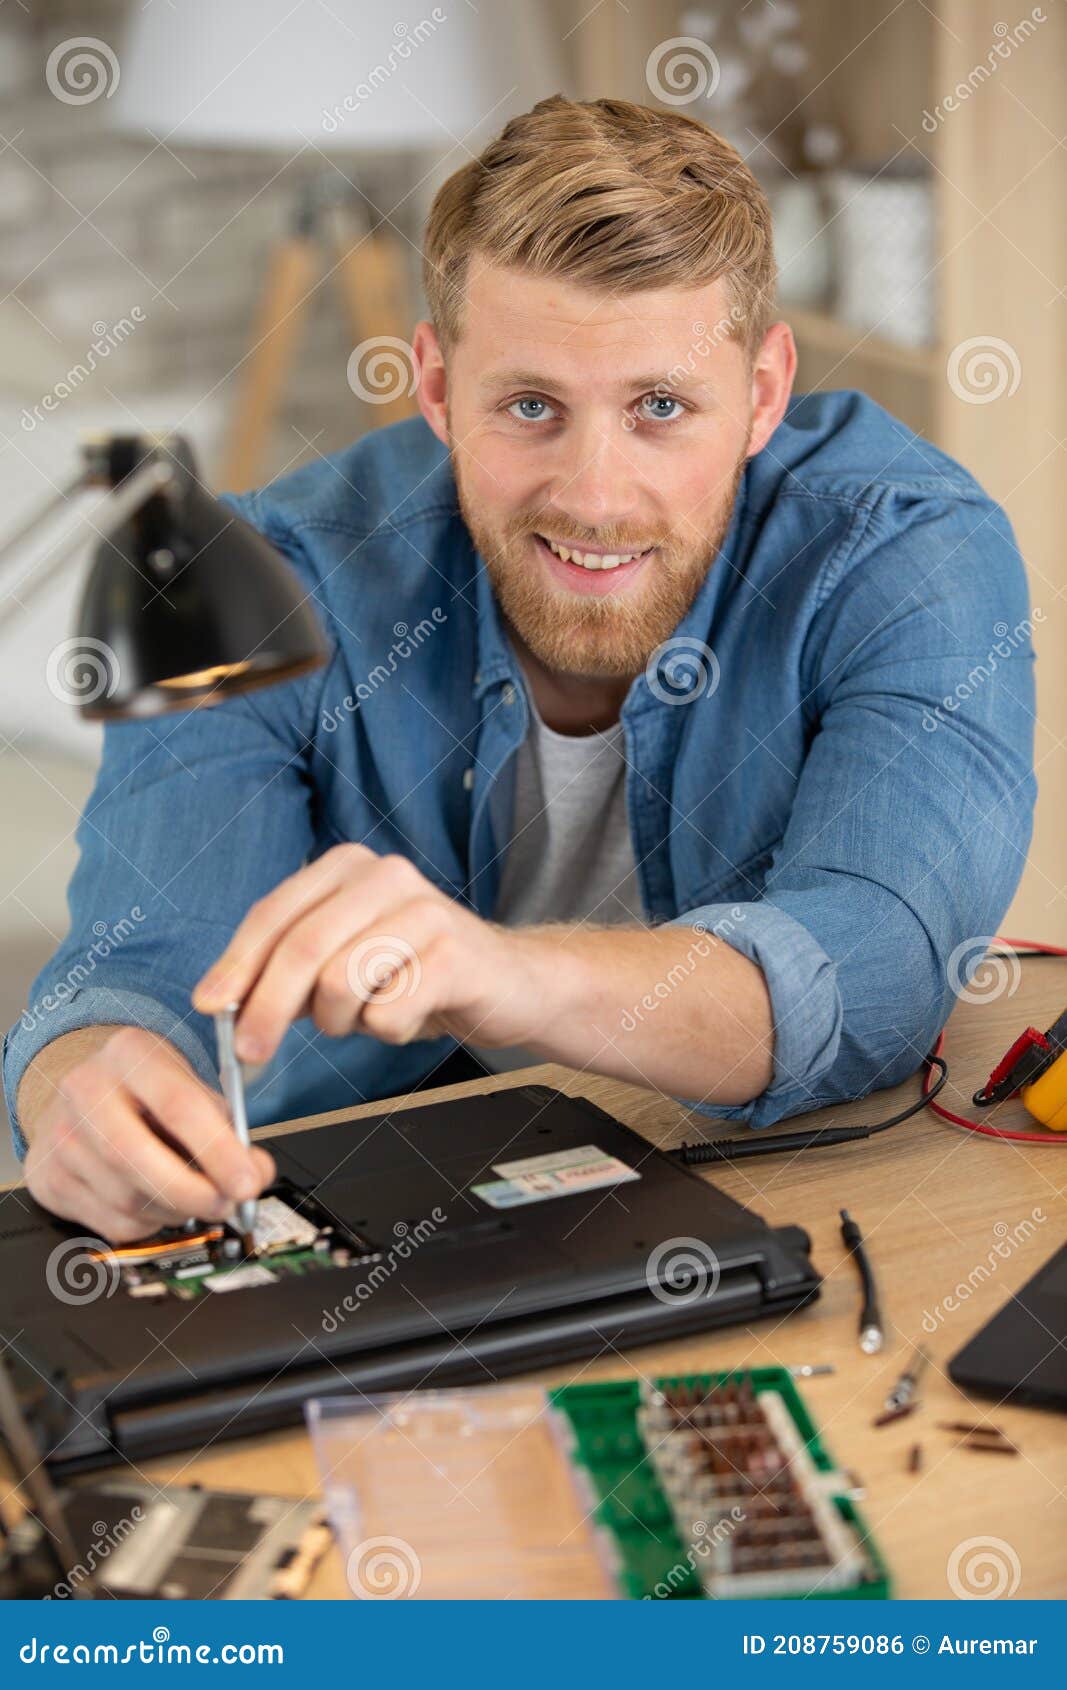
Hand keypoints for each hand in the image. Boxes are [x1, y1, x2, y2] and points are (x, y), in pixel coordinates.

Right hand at [23, 1028, 274, 1243]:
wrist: (84, 1095)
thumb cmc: (147, 1092)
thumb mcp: (190, 1086)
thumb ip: (228, 1127)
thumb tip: (256, 1172)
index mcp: (130, 1052)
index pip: (177, 1106)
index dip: (218, 1151)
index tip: (247, 1182)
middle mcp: (86, 1089)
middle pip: (138, 1158)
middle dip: (193, 1193)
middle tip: (226, 1204)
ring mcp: (60, 1135)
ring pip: (127, 1198)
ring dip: (175, 1211)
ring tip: (194, 1199)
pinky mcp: (49, 1178)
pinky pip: (112, 1222)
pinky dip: (149, 1224)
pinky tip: (159, 1204)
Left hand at [193, 845, 572, 1063]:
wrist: (508, 984)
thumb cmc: (416, 974)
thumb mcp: (342, 963)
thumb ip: (286, 972)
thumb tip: (221, 1002)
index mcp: (348, 867)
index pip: (274, 915)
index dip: (236, 965)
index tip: (209, 1006)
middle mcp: (385, 875)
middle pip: (302, 949)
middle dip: (266, 1009)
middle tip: (250, 1054)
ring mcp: (424, 910)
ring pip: (340, 983)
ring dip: (341, 1022)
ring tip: (367, 1016)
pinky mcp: (455, 953)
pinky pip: (388, 1012)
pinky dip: (386, 1031)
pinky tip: (409, 1017)